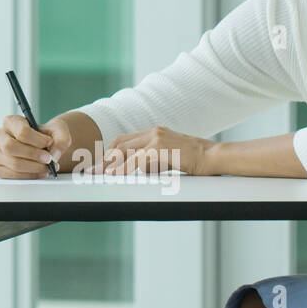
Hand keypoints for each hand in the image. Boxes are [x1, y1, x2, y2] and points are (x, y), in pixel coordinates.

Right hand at [0, 113, 88, 178]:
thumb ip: (61, 139)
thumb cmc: (45, 137)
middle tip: (48, 159)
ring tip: (46, 168)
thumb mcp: (58, 131)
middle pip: (11, 147)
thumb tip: (54, 154)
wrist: (41, 146)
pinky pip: (12, 175)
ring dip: (34, 168)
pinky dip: (28, 176)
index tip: (49, 143)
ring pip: (13, 163)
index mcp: (10, 122)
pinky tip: (38, 173)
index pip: (21, 131)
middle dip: (33, 155)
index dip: (37, 140)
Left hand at [90, 126, 215, 176]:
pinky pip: (136, 159)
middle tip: (92, 170)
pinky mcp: (161, 148)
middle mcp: (153, 132)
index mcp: (154, 133)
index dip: (110, 153)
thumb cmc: (196, 160)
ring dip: (109, 164)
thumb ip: (154, 160)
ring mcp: (156, 138)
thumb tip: (141, 169)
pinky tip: (115, 174)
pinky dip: (123, 168)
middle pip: (120, 144)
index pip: (124, 141)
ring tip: (97, 174)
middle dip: (104, 158)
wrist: (214, 156)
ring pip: (125, 150)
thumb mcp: (170, 157)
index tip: (99, 164)